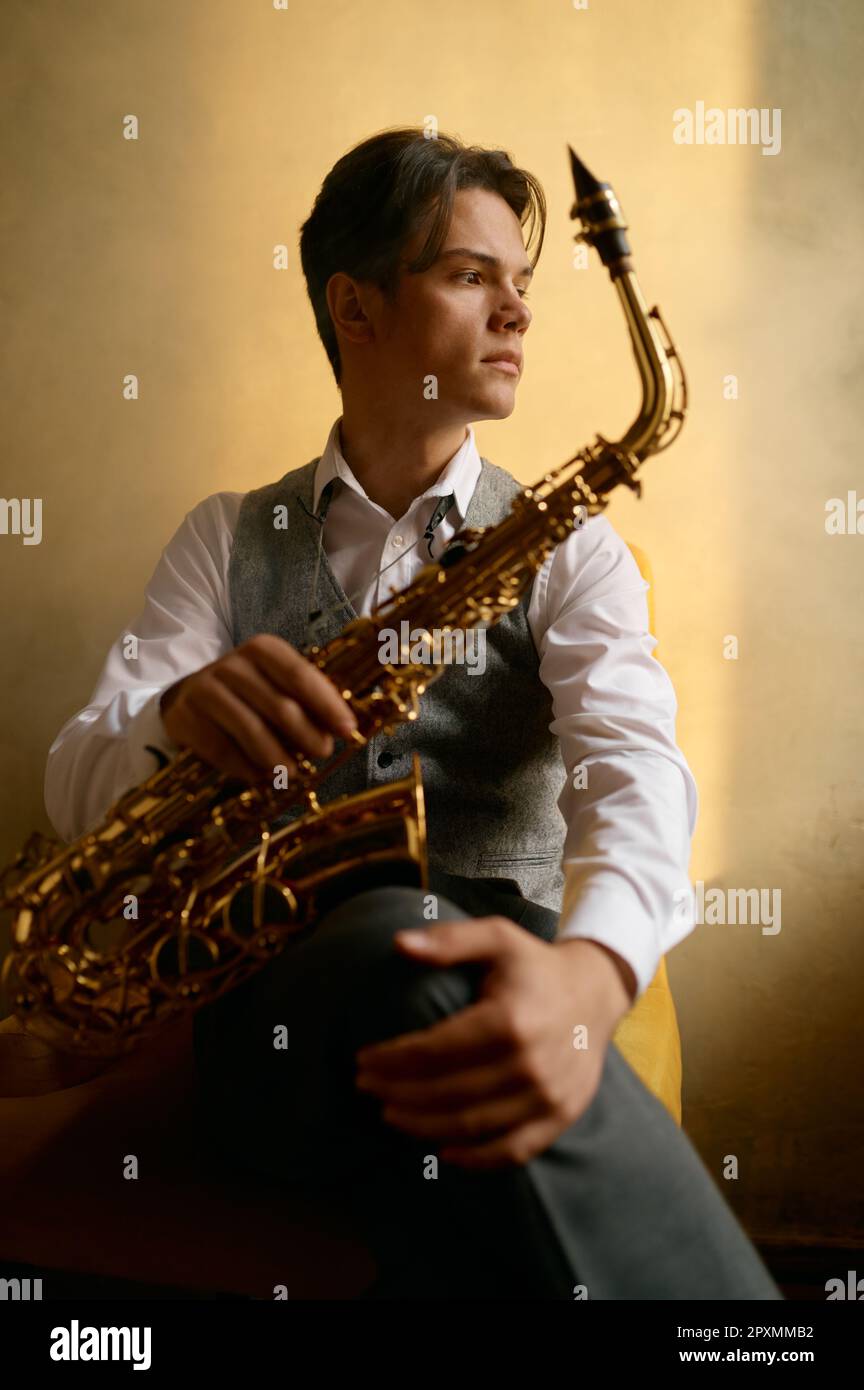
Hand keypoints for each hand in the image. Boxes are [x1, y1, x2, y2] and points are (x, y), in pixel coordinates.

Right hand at [159, 633, 357, 782]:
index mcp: (262, 650)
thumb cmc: (247, 696)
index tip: (347, 728)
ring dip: (277, 757)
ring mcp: (204, 689)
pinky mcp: (184, 717)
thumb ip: (307, 700)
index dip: (326, 703)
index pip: (299, 675)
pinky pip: (222, 749)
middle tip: (322, 753)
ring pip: (251, 730)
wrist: (187, 700)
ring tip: (292, 773)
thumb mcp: (275, 686)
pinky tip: (259, 776)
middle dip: (306, 734)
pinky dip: (245, 767)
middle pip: (279, 705)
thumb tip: (343, 728)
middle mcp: (232, 665)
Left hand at [354, 918, 633, 1169]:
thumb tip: (398, 944)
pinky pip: (513, 1150)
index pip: (434, 1051)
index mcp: (509, 1020)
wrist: (596, 992)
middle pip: (446, 1092)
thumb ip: (449, 941)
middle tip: (365, 1086)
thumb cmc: (535, 965)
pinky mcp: (561, 1116)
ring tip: (390, 1113)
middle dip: (397, 1092)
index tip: (362, 1059)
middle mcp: (530, 1063)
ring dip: (422, 1125)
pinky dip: (475, 1158)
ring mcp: (548, 1096)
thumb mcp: (497, 938)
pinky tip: (442, 1151)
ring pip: (471, 1125)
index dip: (392, 1060)